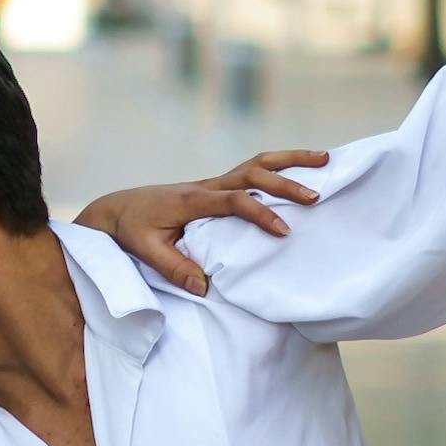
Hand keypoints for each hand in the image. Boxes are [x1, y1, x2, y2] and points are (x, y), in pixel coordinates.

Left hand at [73, 146, 335, 298]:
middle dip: (287, 184)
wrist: (119, 209)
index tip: (283, 230)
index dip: (260, 213)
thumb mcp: (146, 250)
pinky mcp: (219, 185)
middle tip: (316, 197)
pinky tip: (305, 167)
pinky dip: (282, 165)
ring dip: (293, 159)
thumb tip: (204, 287)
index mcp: (193, 201)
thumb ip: (174, 268)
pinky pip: (255, 169)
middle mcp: (208, 185)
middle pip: (254, 173)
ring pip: (259, 162)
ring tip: (327, 159)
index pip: (234, 201)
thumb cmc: (132, 231)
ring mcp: (215, 182)